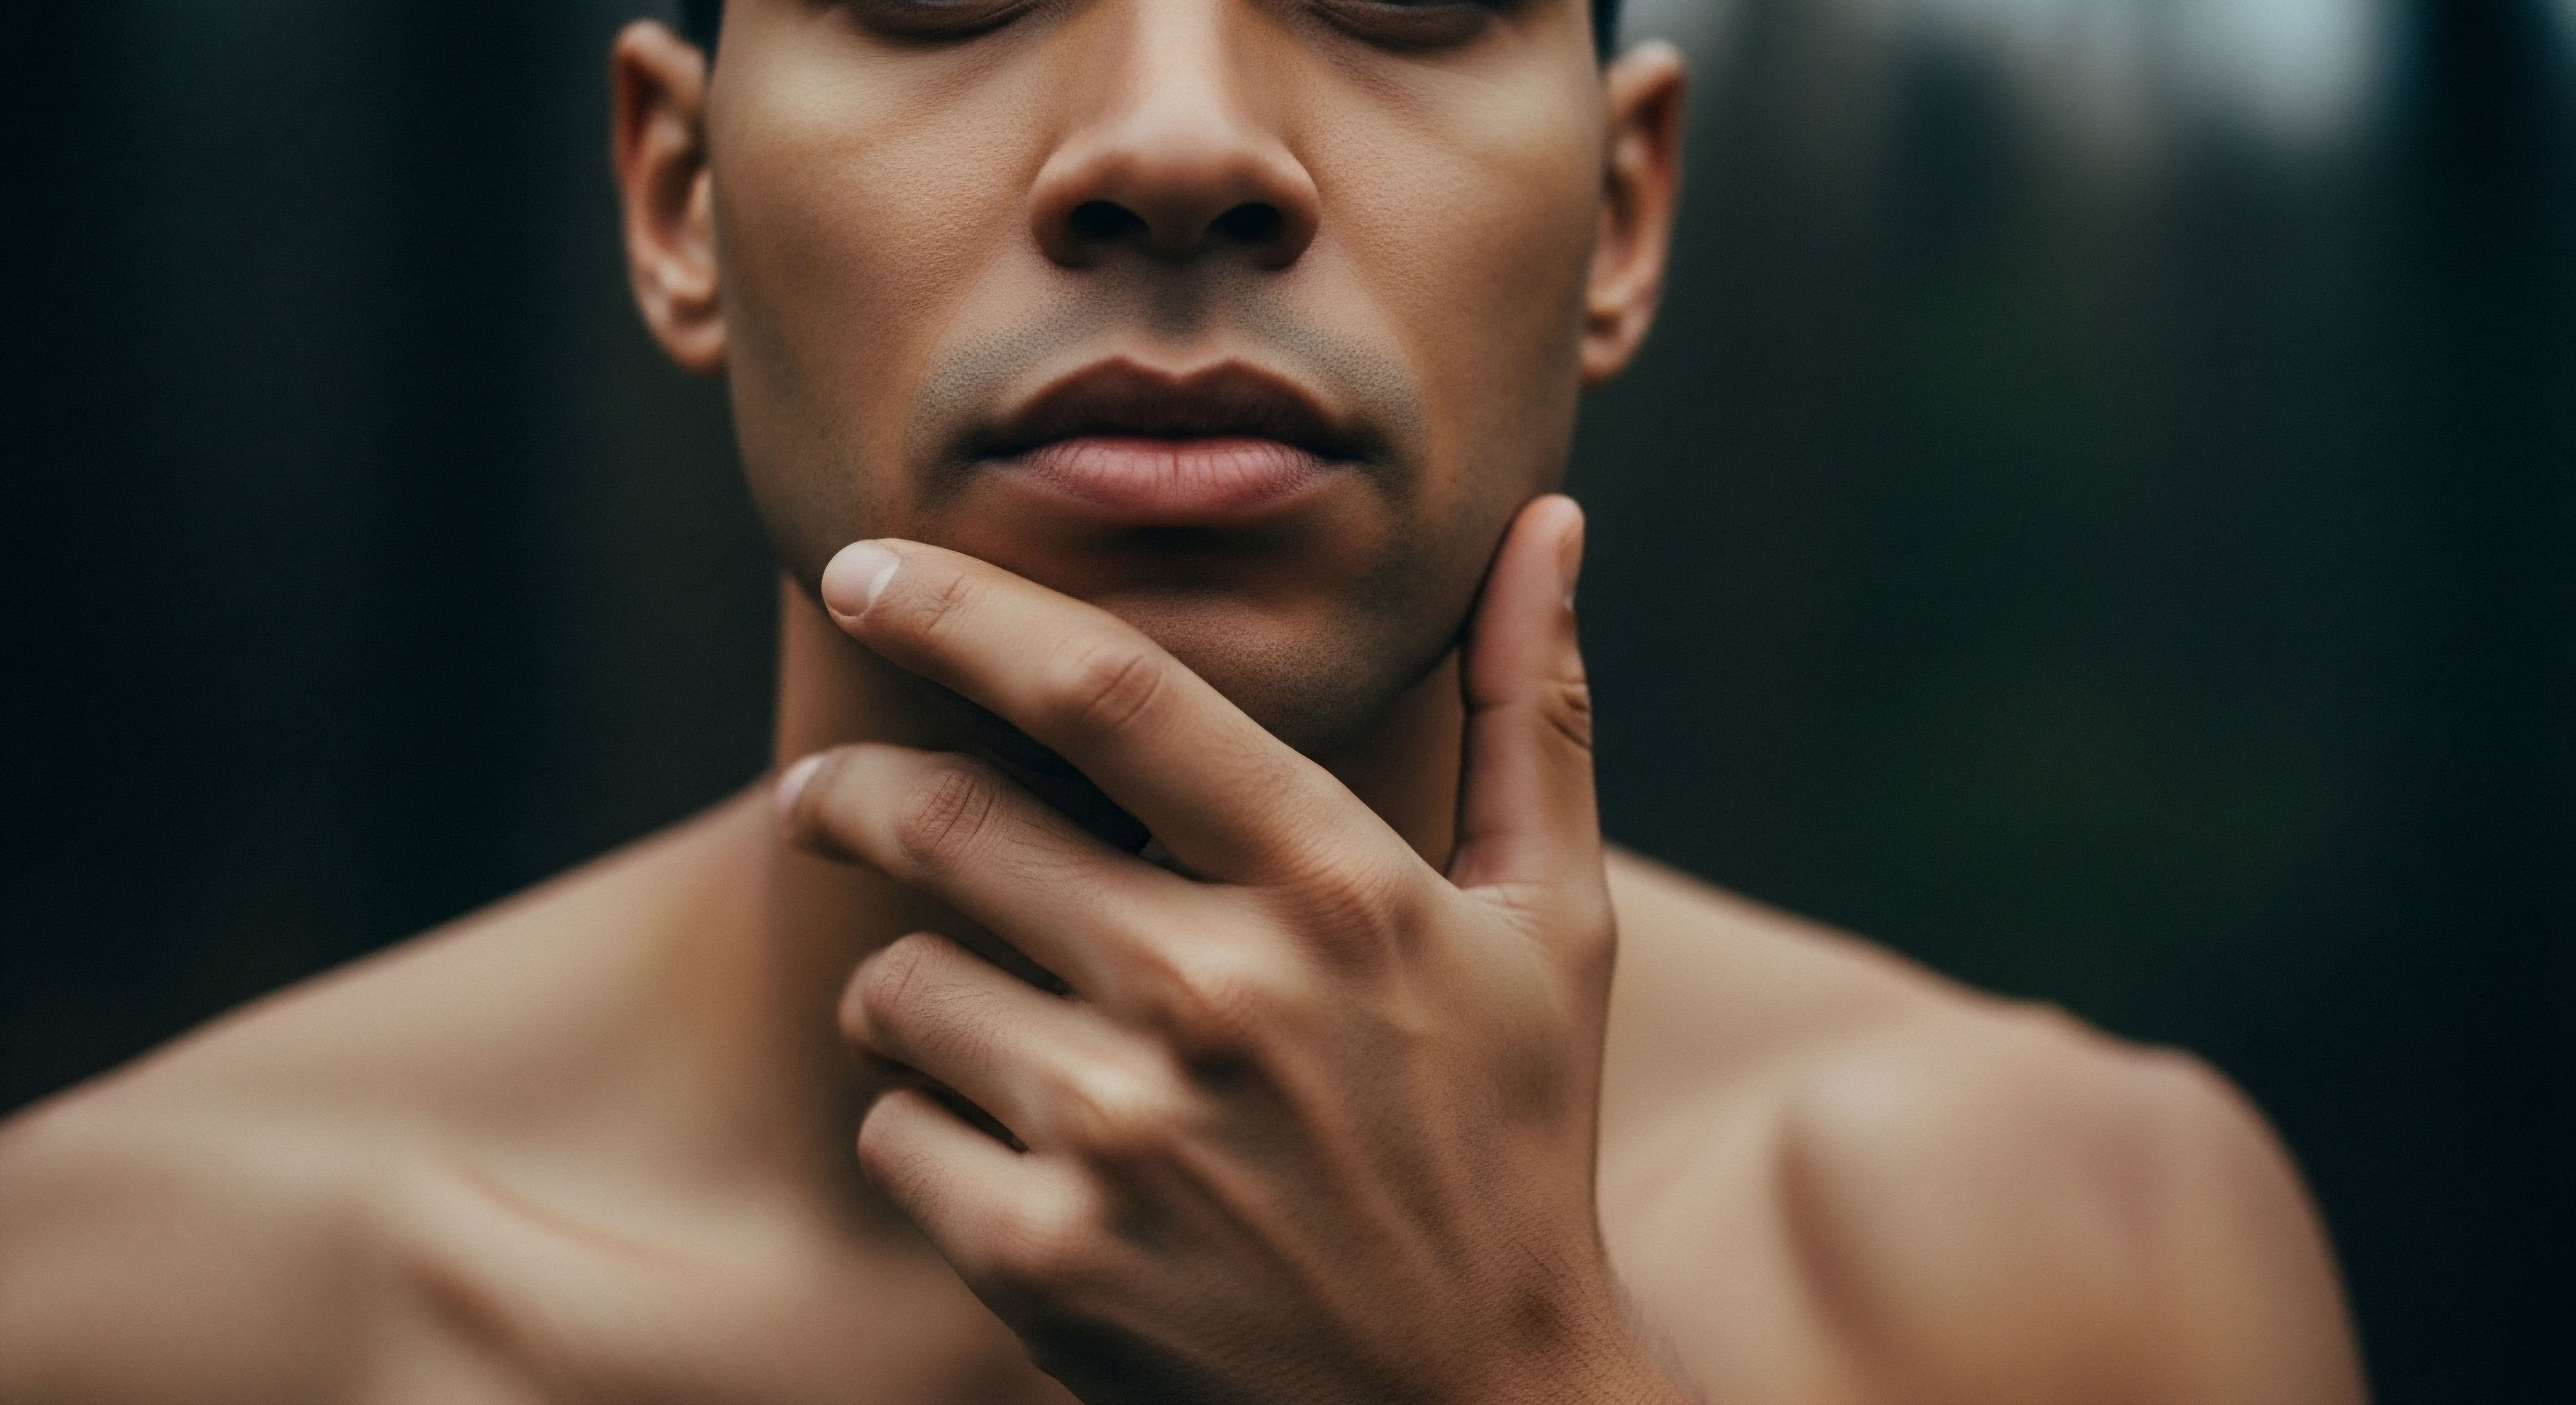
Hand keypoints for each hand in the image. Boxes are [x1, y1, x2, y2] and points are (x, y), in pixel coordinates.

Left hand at [778, 497, 1686, 1404]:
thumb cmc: (1507, 1146)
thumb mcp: (1550, 929)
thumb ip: (1529, 713)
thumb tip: (1550, 518)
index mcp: (1341, 886)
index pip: (1110, 688)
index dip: (962, 606)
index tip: (866, 566)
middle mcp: (1226, 994)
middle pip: (951, 822)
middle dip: (850, 793)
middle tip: (817, 795)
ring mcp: (1130, 1134)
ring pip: (898, 984)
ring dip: (906, 984)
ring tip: (976, 1019)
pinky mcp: (1047, 1261)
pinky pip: (894, 1129)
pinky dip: (926, 1127)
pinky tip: (1022, 1159)